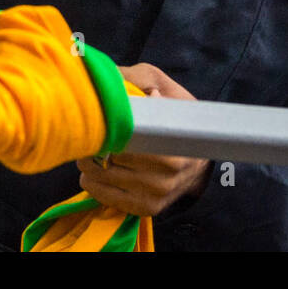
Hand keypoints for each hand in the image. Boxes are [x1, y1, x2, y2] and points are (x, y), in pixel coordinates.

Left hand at [75, 62, 209, 216]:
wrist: (198, 152)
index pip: (123, 141)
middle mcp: (166, 177)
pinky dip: (93, 182)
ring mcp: (156, 197)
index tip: (99, 119)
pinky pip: (102, 197)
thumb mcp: (159, 83)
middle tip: (93, 133)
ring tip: (95, 150)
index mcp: (171, 147)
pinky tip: (99, 169)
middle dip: (93, 145)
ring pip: (99, 181)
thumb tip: (112, 81)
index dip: (105, 129)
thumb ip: (134, 79)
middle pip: (106, 162)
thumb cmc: (174, 112)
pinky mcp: (145, 209)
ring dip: (88, 164)